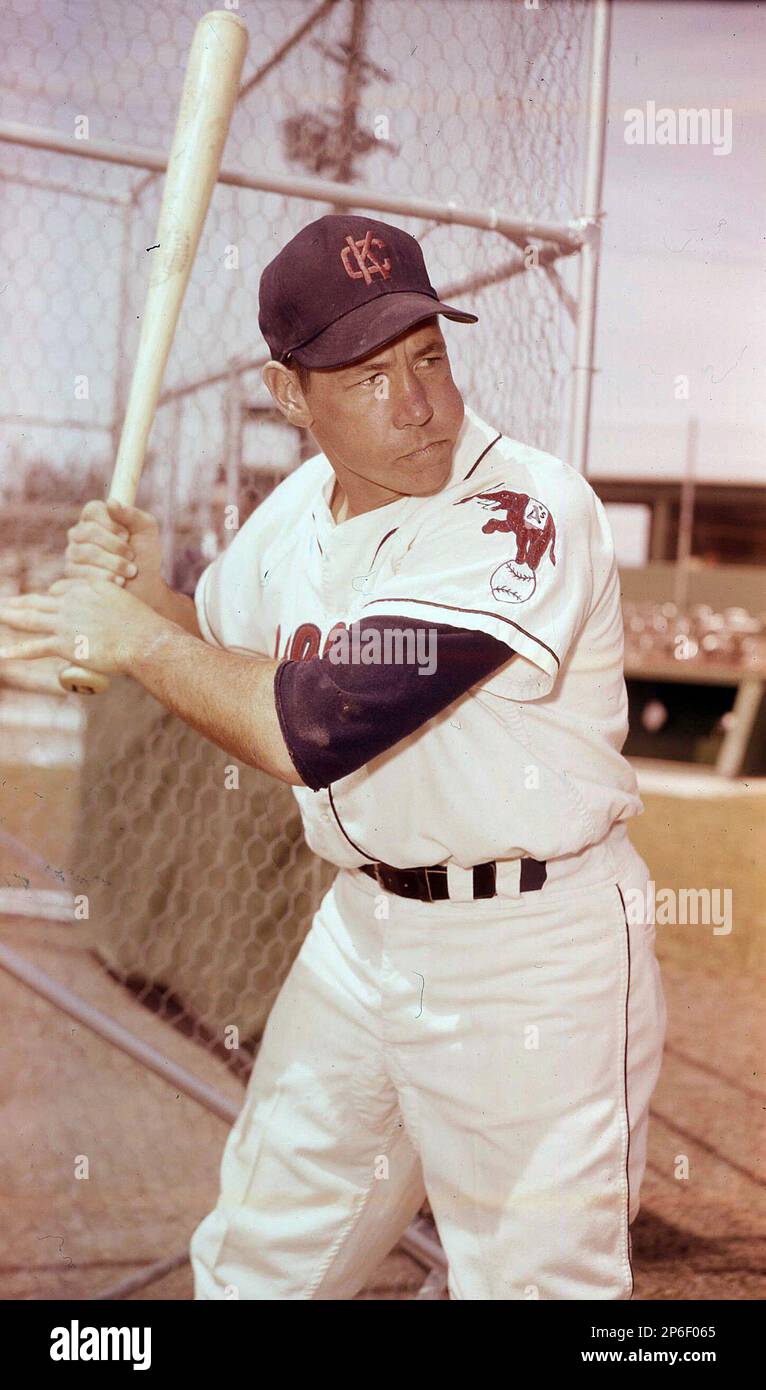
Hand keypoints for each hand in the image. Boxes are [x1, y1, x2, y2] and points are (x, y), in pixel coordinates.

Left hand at [0, 577, 164, 674]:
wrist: (143, 639)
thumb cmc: (141, 624)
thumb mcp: (124, 600)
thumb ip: (108, 600)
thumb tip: (103, 610)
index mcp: (86, 587)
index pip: (60, 590)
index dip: (53, 598)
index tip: (48, 604)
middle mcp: (70, 601)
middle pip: (37, 601)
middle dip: (17, 603)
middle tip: (2, 603)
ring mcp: (65, 622)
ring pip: (29, 619)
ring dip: (8, 617)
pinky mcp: (64, 644)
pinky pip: (34, 647)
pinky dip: (17, 651)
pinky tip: (3, 654)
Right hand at [65, 499, 163, 603]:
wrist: (145, 587)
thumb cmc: (145, 555)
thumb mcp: (146, 530)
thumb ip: (132, 514)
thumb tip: (111, 502)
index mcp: (96, 518)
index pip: (93, 510)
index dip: (111, 523)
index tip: (127, 536)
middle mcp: (80, 533)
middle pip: (89, 531)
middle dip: (115, 546)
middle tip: (132, 556)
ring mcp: (73, 553)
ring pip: (85, 552)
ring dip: (113, 563)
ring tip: (130, 572)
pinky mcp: (72, 574)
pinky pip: (82, 572)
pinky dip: (106, 577)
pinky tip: (119, 582)